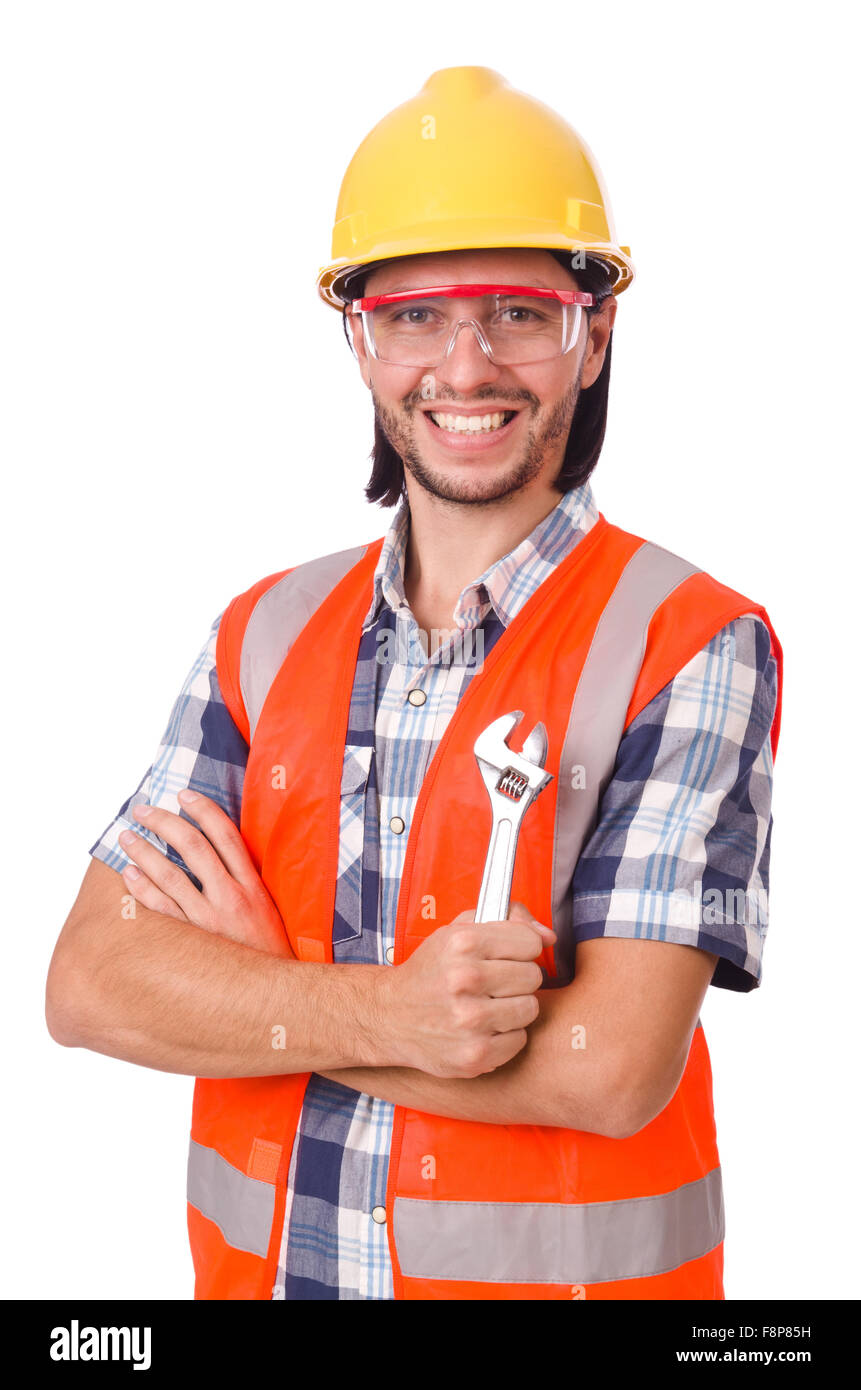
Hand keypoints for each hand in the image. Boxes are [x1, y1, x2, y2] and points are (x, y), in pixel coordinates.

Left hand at [118, 791, 292, 956]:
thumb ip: (246, 880)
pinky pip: (162, 910)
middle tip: (142, 810)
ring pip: (171, 875)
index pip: (226, 835)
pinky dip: (143, 889)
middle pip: (193, 846)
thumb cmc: (267, 950)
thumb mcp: (267, 908)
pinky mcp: (193, 942)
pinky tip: (129, 875)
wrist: (273, 996)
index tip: (183, 795)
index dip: (203, 810)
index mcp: (253, 884)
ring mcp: (210, 920)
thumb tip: (219, 852)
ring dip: (145, 852)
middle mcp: (231, 897)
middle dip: (164, 822)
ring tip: (126, 837)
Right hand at [378, 902, 554, 1078]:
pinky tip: (482, 1029)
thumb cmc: (431, 971)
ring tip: (488, 1005)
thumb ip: (509, 920)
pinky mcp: (474, 1055)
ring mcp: (470, 1020)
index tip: (504, 956)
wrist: (389, 1016)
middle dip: (518, 978)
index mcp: (463, 943)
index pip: (530, 942)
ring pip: (530, 1008)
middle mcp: (466, 979)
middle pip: (533, 976)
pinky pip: (519, 1040)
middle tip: (494, 983)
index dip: (520, 948)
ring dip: (514, 1007)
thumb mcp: (458, 931)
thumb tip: (550, 937)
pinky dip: (505, 1036)